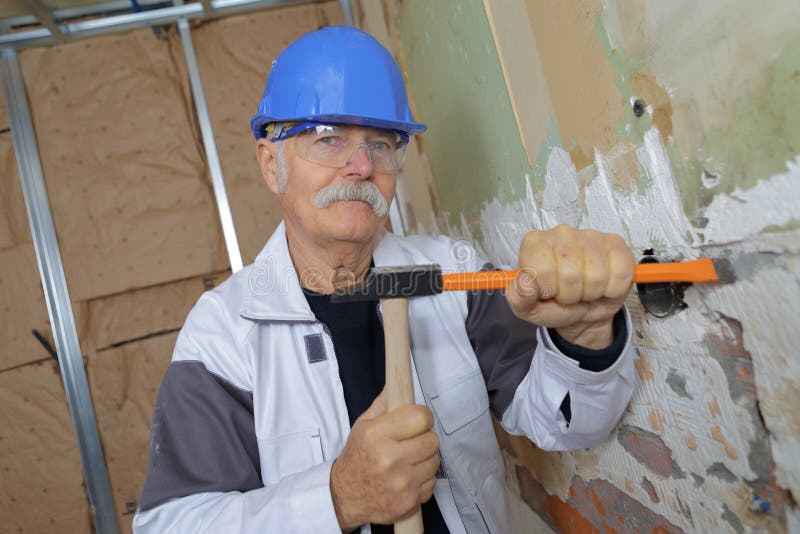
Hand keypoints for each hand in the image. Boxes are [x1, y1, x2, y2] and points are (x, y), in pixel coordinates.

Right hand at [330, 390, 439, 529]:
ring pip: (435, 461)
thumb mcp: (362, 425)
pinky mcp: (409, 502)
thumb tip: (399, 382)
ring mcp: (401, 483)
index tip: (417, 420)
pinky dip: (423, 479)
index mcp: (376, 435)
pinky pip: (432, 482)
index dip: (422, 416)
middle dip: (424, 438)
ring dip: (425, 459)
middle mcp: (389, 459)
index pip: (420, 417)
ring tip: (408, 460)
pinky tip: (407, 477)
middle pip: (432, 439)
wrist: (345, 497)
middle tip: (411, 442)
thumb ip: (384, 403)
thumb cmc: (357, 458)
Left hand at [506, 225, 633, 349]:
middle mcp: (561, 233)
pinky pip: (620, 274)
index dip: (548, 290)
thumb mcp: (529, 308)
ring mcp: (590, 236)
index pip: (542, 269)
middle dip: (570, 295)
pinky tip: (603, 285)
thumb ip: (519, 298)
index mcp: (535, 243)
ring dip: (591, 293)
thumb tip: (523, 284)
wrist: (582, 311)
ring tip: (584, 291)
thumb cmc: (554, 303)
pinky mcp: (616, 244)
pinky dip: (613, 289)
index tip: (548, 292)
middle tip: (568, 294)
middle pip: (571, 274)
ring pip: (597, 275)